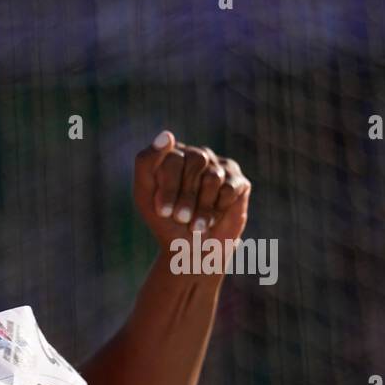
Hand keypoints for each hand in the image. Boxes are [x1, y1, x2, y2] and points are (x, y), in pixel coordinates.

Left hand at [134, 131, 250, 251]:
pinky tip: (212, 218)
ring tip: (196, 223)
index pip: (174, 157)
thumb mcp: (145, 195)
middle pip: (196, 162)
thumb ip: (146, 162)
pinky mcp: (239, 182)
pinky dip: (217, 210)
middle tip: (181, 218)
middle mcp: (198, 155)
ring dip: (202, 207)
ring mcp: (221, 167)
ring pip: (213, 177)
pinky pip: (230, 189)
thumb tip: (167, 134)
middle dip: (186, 197)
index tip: (164, 212)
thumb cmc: (165, 221)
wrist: (191, 250)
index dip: (169, 187)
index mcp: (174, 155)